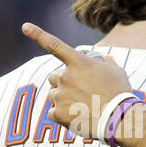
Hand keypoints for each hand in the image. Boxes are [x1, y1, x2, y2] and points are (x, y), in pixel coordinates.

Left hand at [21, 22, 134, 136]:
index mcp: (78, 63)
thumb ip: (108, 63)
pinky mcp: (59, 113)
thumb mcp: (118, 73)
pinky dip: (63, 116)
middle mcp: (65, 77)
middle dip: (65, 83)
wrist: (120, 120)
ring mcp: (60, 95)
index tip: (25, 27)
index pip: (54, 45)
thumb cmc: (121, 95)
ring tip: (83, 108)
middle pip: (55, 77)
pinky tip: (78, 118)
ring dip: (64, 99)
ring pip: (54, 95)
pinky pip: (53, 113)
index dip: (37, 34)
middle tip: (82, 93)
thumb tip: (107, 60)